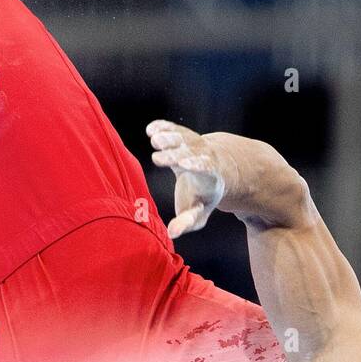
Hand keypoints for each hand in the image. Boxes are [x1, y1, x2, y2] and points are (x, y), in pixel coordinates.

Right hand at [146, 120, 225, 238]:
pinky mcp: (181, 136)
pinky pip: (173, 129)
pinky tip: (150, 129)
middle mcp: (204, 156)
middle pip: (190, 152)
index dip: (195, 164)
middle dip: (175, 154)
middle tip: (157, 156)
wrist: (210, 176)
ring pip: (182, 137)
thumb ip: (186, 223)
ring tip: (154, 138)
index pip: (204, 167)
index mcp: (210, 176)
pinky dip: (163, 127)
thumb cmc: (201, 201)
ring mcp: (193, 144)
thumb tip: (172, 234)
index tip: (183, 164)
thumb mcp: (197, 215)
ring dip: (169, 137)